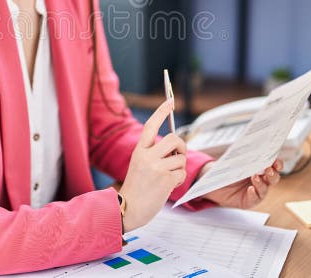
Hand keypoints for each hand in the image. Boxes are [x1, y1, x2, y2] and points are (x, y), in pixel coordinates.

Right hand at [119, 100, 186, 231]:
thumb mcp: (140, 165)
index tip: (170, 100)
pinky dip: (179, 180)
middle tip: (179, 154)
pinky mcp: (165, 179)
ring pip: (181, 158)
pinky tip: (168, 186)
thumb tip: (176, 147)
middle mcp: (146, 156)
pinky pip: (182, 173)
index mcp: (139, 151)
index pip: (151, 126)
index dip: (161, 112)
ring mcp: (156, 167)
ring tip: (169, 177)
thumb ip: (154, 154)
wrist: (128, 209)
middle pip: (173, 138)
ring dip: (180, 168)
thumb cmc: (137, 188)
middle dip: (181, 146)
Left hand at [200, 159, 282, 208]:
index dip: (277, 164)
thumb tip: (252, 151)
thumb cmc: (224, 171)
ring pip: (265, 188)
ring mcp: (256, 191)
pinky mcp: (249, 201)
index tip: (276, 162)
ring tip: (255, 177)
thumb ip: (244, 159)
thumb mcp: (234, 163)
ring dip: (262, 183)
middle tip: (268, 169)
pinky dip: (254, 194)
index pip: (273, 166)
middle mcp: (260, 180)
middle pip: (273, 178)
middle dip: (273, 174)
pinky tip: (250, 189)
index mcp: (259, 168)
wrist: (212, 184)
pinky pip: (255, 198)